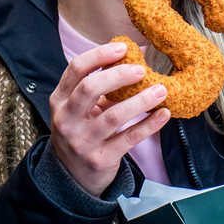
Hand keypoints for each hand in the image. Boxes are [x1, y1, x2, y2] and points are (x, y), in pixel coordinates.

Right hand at [48, 41, 170, 196]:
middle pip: (90, 88)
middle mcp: (67, 120)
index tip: (122, 47)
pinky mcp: (100, 159)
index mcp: (59, 100)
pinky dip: (149, 125)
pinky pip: (129, 138)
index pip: (76, 69)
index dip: (99, 55)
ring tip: (161, 90)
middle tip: (141, 70)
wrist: (72, 176)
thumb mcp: (76, 109)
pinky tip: (163, 113)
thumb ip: (95, 88)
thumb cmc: (81, 131)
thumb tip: (131, 59)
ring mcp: (82, 141)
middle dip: (118, 75)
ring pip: (114, 116)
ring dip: (140, 101)